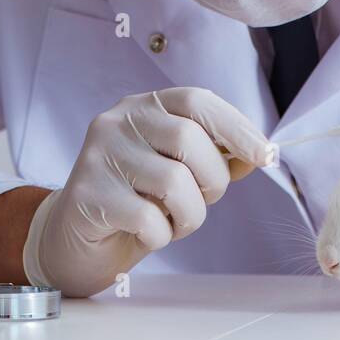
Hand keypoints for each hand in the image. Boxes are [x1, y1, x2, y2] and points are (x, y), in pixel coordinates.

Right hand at [22, 87, 270, 296]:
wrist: (73, 239)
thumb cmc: (136, 201)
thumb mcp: (180, 173)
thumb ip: (214, 158)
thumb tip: (258, 154)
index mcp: (145, 107)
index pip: (197, 101)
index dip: (236, 126)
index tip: (266, 154)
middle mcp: (118, 121)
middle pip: (188, 139)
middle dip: (212, 181)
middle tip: (201, 201)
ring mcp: (98, 155)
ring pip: (173, 182)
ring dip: (188, 214)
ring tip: (172, 221)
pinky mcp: (87, 195)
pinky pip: (148, 218)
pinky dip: (161, 235)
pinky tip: (146, 233)